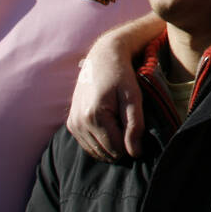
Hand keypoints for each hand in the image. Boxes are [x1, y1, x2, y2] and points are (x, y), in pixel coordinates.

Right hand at [66, 30, 145, 160]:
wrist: (102, 58)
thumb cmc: (122, 76)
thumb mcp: (134, 97)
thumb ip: (135, 125)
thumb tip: (135, 153)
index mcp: (94, 117)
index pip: (117, 150)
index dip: (132, 144)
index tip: (139, 129)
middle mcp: (79, 123)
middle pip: (106, 153)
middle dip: (121, 144)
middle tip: (129, 124)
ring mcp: (73, 124)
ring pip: (97, 152)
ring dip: (110, 143)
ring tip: (119, 121)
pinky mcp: (71, 124)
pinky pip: (89, 145)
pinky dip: (101, 140)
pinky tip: (110, 124)